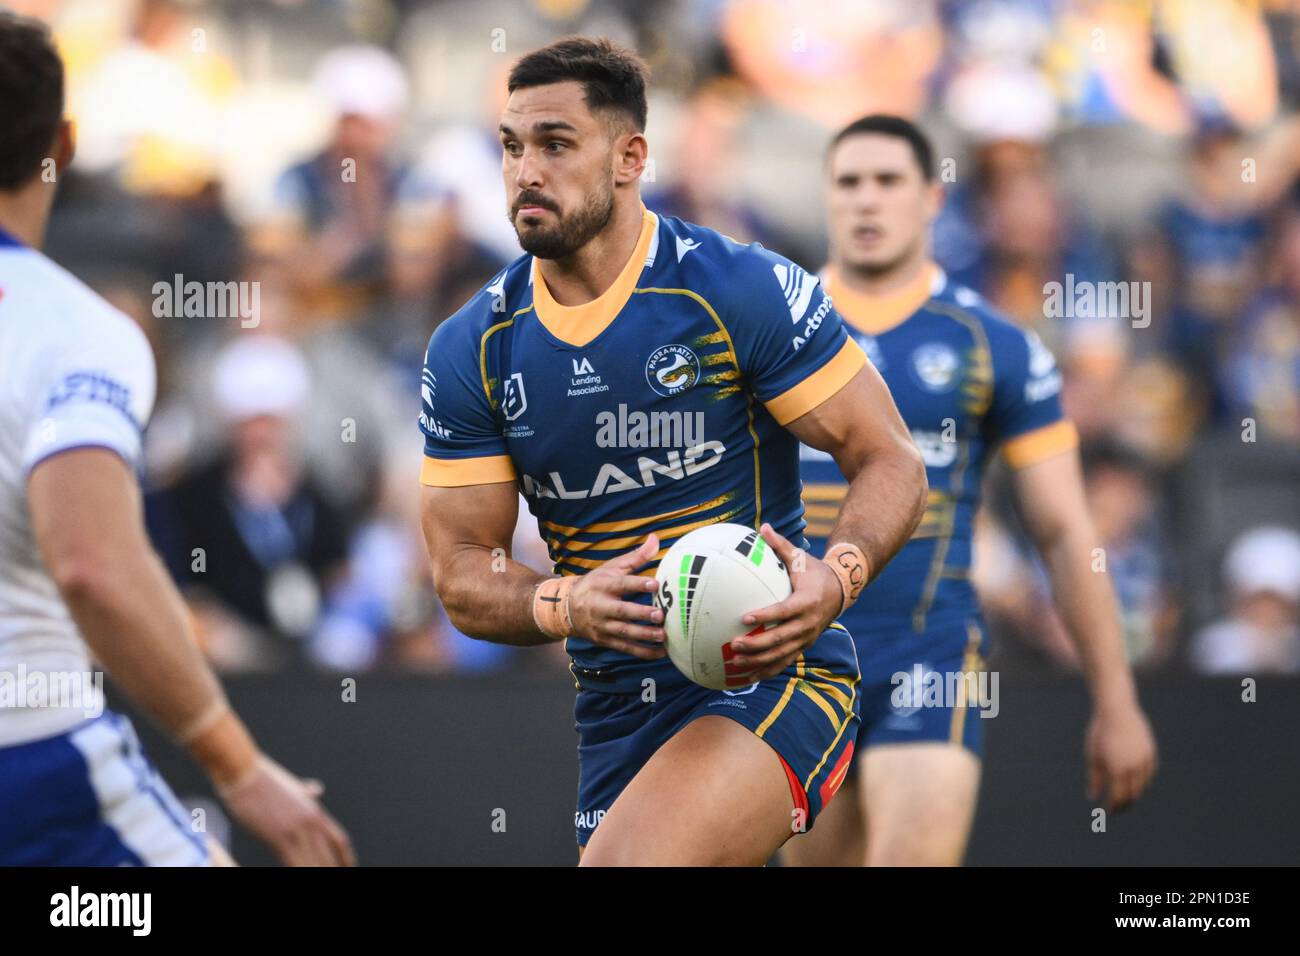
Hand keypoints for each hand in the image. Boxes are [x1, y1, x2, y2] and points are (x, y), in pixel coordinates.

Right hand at [219, 755, 355, 865]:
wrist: (243, 772)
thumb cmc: (262, 778)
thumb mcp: (292, 785)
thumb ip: (306, 791)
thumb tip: (317, 788)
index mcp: (315, 811)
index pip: (339, 840)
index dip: (346, 858)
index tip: (350, 867)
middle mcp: (311, 822)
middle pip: (330, 855)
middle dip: (333, 869)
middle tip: (339, 878)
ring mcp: (297, 829)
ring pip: (315, 862)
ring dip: (318, 871)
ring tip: (322, 880)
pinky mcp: (280, 836)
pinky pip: (294, 862)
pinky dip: (300, 870)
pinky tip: (300, 873)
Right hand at [567, 534, 665, 659]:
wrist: (567, 608)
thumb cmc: (597, 583)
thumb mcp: (612, 567)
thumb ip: (636, 557)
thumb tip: (656, 539)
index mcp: (604, 585)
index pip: (622, 584)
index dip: (638, 584)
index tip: (655, 583)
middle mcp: (601, 606)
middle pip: (621, 611)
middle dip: (640, 614)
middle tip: (660, 615)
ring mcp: (603, 626)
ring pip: (624, 633)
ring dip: (644, 636)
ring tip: (663, 636)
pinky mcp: (606, 640)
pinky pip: (625, 648)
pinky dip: (642, 652)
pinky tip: (660, 652)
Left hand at [728, 524, 842, 682]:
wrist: (840, 591)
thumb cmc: (813, 571)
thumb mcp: (800, 558)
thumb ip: (780, 545)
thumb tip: (762, 526)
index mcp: (806, 601)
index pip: (784, 611)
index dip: (765, 615)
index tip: (745, 618)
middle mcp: (808, 623)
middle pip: (781, 638)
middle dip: (757, 645)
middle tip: (734, 645)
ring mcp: (807, 638)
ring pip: (781, 654)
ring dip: (758, 662)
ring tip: (735, 664)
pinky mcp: (804, 646)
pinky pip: (784, 661)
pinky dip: (766, 670)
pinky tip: (747, 677)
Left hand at [1085, 700, 1157, 811]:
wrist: (1117, 710)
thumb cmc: (1100, 732)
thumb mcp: (1093, 755)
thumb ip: (1094, 778)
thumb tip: (1093, 797)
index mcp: (1116, 768)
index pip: (1117, 796)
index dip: (1113, 806)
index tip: (1108, 810)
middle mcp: (1133, 766)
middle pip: (1132, 793)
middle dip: (1124, 802)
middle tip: (1117, 807)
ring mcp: (1144, 759)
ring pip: (1142, 784)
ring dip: (1135, 792)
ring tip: (1126, 796)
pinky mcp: (1151, 752)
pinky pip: (1149, 772)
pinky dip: (1143, 780)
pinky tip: (1136, 782)